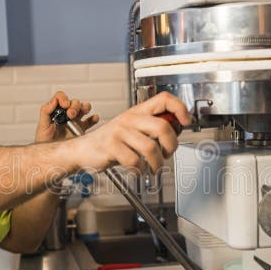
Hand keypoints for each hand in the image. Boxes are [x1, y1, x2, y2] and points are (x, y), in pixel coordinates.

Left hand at [35, 91, 98, 142]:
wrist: (51, 158)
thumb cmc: (44, 142)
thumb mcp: (42, 126)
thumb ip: (45, 111)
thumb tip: (53, 101)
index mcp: (55, 111)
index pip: (60, 97)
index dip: (63, 98)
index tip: (64, 105)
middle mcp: (66, 115)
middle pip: (74, 102)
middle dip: (74, 106)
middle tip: (71, 115)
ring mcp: (75, 122)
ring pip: (84, 108)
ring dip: (85, 107)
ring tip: (83, 112)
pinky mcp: (82, 130)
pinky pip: (91, 121)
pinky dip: (94, 118)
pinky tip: (93, 119)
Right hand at [69, 92, 191, 172]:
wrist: (83, 151)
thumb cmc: (111, 143)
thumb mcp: (132, 130)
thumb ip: (152, 128)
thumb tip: (177, 132)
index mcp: (137, 112)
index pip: (164, 99)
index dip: (180, 108)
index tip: (186, 121)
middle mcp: (130, 119)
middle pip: (162, 127)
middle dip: (171, 146)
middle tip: (167, 154)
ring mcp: (119, 132)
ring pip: (151, 148)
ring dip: (157, 163)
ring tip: (153, 167)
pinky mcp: (111, 146)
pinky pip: (135, 161)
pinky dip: (140, 170)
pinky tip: (137, 170)